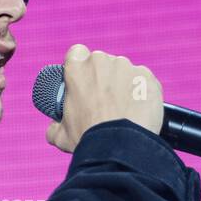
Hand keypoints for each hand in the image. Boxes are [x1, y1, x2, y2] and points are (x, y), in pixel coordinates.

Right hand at [45, 44, 164, 152]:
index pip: (76, 53)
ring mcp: (127, 67)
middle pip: (102, 63)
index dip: (80, 66)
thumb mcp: (60, 135)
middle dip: (103, 78)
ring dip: (123, 85)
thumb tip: (54, 128)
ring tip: (123, 110)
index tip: (83, 80)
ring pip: (124, 72)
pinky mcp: (147, 77)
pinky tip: (138, 110)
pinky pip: (143, 81)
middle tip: (104, 102)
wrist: (120, 146)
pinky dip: (142, 93)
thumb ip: (54, 127)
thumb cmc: (88, 139)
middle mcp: (102, 61)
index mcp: (77, 68)